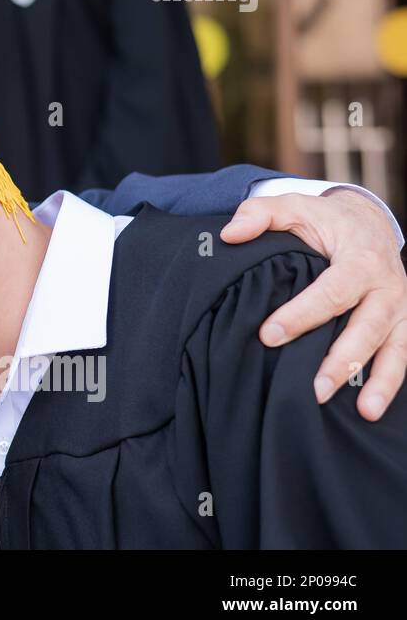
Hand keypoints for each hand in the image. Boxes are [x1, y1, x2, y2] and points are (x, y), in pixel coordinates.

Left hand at [221, 189, 406, 419]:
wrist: (369, 223)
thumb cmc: (325, 220)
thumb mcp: (293, 208)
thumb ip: (260, 216)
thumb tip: (229, 234)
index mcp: (360, 258)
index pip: (333, 290)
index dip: (303, 314)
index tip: (269, 335)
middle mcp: (388, 285)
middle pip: (368, 326)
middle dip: (341, 359)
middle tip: (312, 388)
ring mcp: (401, 308)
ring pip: (394, 347)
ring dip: (379, 381)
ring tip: (362, 412)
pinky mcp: (404, 323)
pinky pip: (403, 356)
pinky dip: (390, 383)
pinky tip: (371, 410)